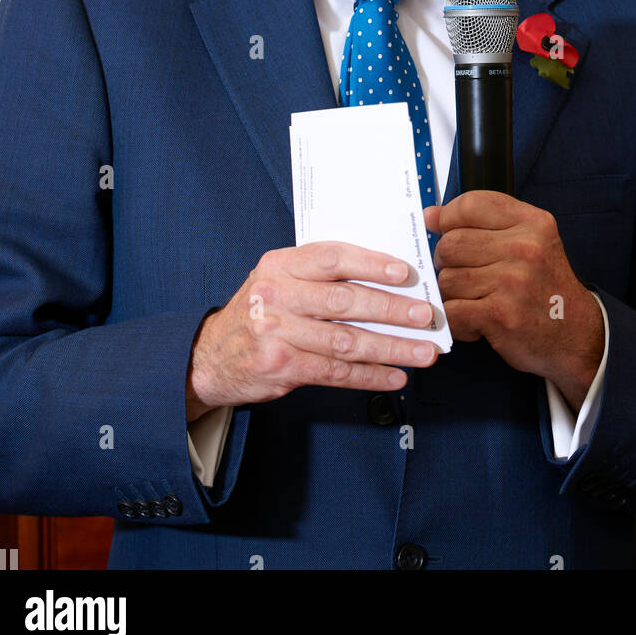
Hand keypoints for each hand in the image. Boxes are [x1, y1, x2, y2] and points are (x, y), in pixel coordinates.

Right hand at [185, 242, 438, 420]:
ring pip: (346, 341)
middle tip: (426, 316)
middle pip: (345, 301)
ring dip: (391, 348)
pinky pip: (335, 372)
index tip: (406, 274)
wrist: (209, 357)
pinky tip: (395, 377)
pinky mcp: (281, 367)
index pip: (333, 258)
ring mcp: (277, 333)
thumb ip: (318, 275)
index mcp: (280, 264)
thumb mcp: (278, 279)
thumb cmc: (258, 312)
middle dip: (392, 309)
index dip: (372, 264)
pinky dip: (369, 376)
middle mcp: (276, 295)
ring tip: (423, 352)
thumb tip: (384, 277)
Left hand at [424, 190, 603, 412]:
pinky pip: (452, 310)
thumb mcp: (531, 243)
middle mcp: (525, 248)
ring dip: (452, 295)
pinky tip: (474, 322)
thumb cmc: (545, 288)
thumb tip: (431, 216)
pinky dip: (456, 320)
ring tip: (473, 301)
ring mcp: (513, 281)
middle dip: (446, 262)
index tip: (441, 228)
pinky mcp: (501, 315)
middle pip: (451, 243)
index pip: (472, 204)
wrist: (576, 336)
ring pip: (447, 279)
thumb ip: (484, 224)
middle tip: (462, 275)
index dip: (448, 217)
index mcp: (533, 223)